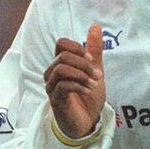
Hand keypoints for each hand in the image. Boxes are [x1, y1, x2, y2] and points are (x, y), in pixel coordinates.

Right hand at [44, 22, 105, 138]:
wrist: (88, 123)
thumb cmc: (88, 98)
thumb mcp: (95, 71)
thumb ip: (94, 51)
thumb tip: (95, 26)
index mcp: (62, 64)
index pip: (61, 44)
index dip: (76, 47)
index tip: (91, 59)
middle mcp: (53, 74)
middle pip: (62, 56)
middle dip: (83, 64)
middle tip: (97, 75)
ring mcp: (52, 87)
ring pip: (60, 69)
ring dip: (81, 75)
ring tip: (94, 83)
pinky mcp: (55, 100)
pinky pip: (62, 85)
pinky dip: (78, 85)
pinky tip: (88, 90)